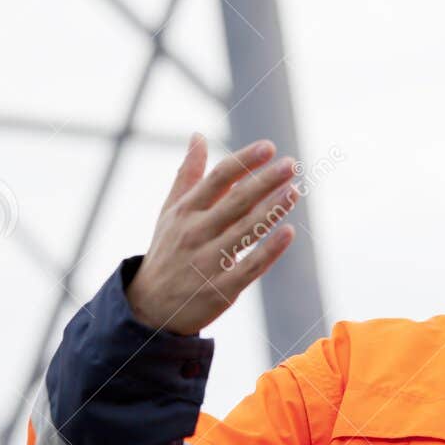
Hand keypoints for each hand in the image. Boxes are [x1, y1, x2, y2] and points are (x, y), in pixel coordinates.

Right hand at [124, 133, 300, 333]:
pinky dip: (269, 250)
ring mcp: (208, 262)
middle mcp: (195, 234)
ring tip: (295, 191)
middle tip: (291, 164)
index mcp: (185, 212)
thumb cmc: (166, 252)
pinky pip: (250, 266)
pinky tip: (289, 232)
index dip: (244, 161)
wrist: (150, 308)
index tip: (269, 147)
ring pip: (246, 232)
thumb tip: (198, 136)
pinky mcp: (222, 289)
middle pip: (235, 202)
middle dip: (264, 181)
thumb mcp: (170, 213)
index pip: (217, 179)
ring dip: (272, 211)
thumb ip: (188, 175)